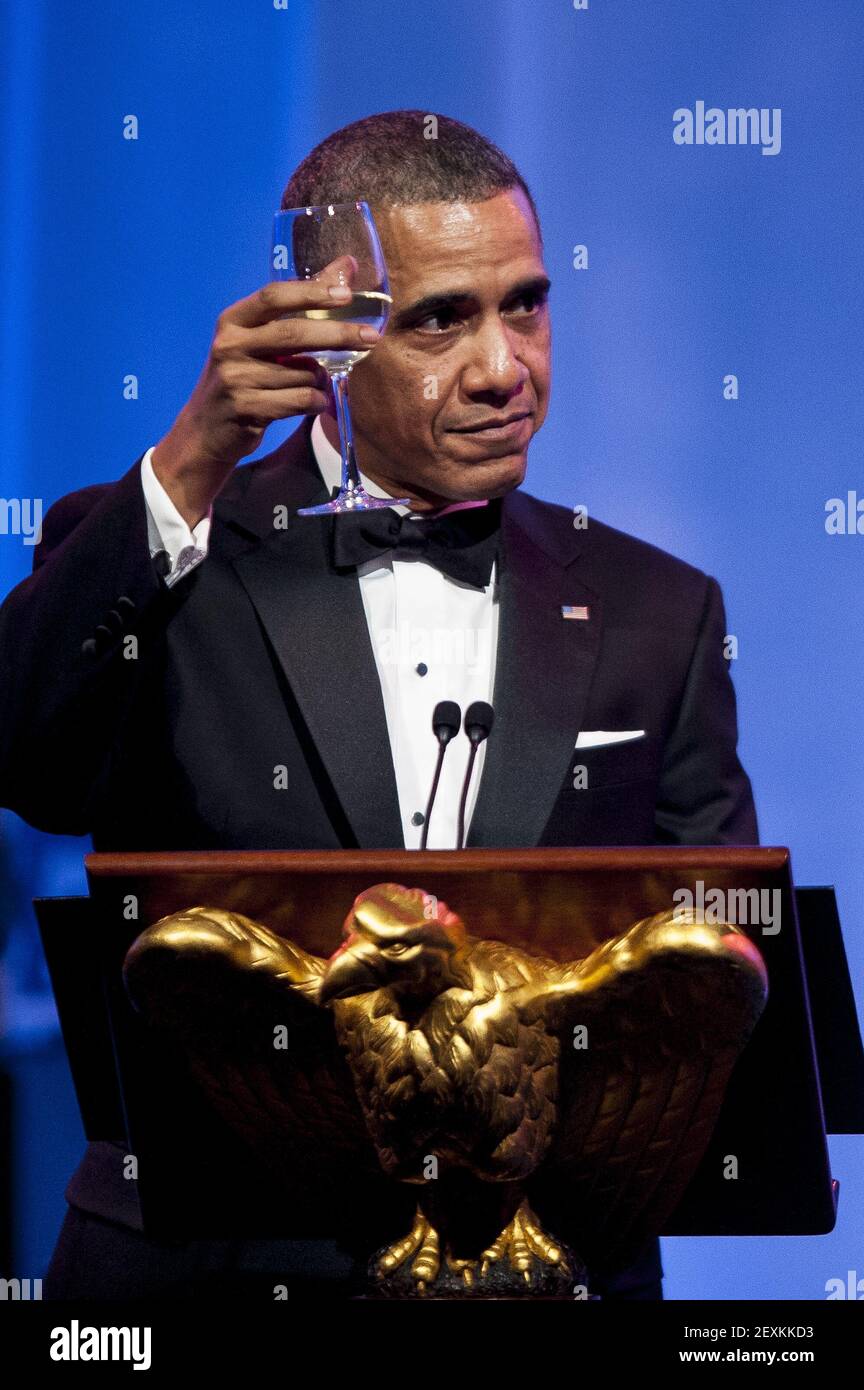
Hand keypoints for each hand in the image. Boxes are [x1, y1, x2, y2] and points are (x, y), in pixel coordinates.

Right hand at [151, 256, 374, 525]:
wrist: (206, 431)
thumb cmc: (244, 377)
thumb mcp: (261, 338)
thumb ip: (302, 304)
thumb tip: (347, 264)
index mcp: (233, 320)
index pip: (274, 296)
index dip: (310, 292)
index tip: (346, 293)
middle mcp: (229, 345)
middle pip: (293, 334)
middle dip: (338, 334)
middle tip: (372, 337)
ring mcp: (235, 378)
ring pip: (302, 373)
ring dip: (320, 379)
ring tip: (315, 383)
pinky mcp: (244, 409)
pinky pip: (299, 400)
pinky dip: (315, 401)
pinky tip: (313, 402)